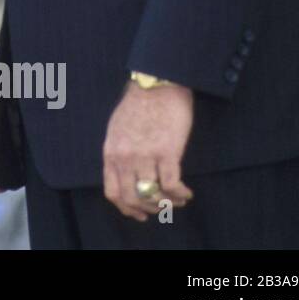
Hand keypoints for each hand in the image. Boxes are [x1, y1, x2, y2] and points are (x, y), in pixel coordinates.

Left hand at [102, 82, 194, 220]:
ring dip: (167, 204)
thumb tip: (125, 175)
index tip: (139, 214)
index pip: (112, 192)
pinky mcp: (166, 152)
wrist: (157, 85)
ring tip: (178, 201)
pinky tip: (186, 193)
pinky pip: (172, 185)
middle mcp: (124, 158)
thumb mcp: (116, 130)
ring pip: (152, 195)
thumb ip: (119, 153)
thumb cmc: (139, 105)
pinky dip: (180, 195)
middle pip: (132, 199)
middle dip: (148, 209)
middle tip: (161, 209)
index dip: (127, 209)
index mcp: (111, 153)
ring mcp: (144, 156)